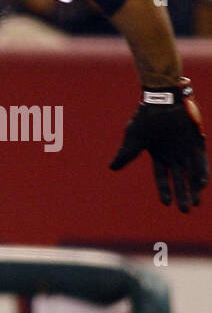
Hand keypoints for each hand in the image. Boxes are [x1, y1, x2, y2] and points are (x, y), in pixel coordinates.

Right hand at [109, 82, 208, 211]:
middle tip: (186, 211)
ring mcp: (185, 149)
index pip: (162, 177)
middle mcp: (174, 154)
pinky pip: (200, 161)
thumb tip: (112, 168)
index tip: (166, 204)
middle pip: (179, 179)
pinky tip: (201, 185)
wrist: (162, 101)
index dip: (165, 190)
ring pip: (191, 173)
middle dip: (182, 195)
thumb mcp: (133, 140)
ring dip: (194, 189)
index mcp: (159, 155)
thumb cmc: (145, 119)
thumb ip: (125, 155)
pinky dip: (201, 172)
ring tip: (196, 203)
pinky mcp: (196, 142)